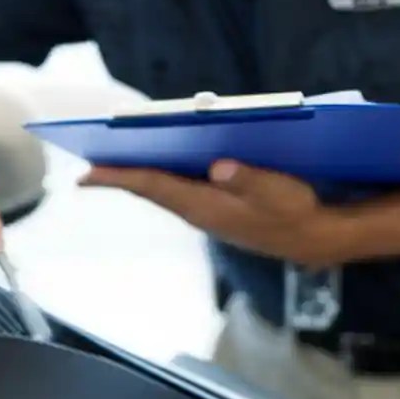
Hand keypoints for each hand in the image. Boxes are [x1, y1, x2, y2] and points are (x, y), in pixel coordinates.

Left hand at [80, 160, 355, 266]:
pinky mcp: (217, 210)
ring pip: (163, 190)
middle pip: (149, 187)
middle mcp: (199, 211)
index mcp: (205, 205)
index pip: (152, 186)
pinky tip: (158, 164)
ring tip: (112, 160)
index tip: (84, 176)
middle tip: (86, 162)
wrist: (315, 238)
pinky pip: (179, 190)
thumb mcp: (279, 192)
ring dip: (138, 175)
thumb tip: (219, 167)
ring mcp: (207, 212)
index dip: (118, 178)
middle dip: (119, 174)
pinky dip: (162, 177)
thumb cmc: (297, 213)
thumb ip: (249, 179)